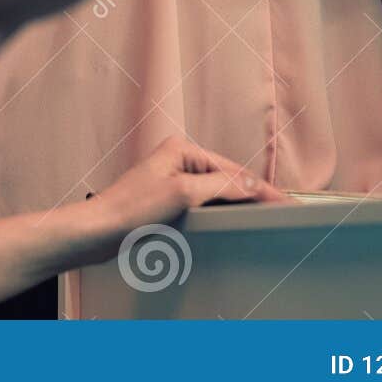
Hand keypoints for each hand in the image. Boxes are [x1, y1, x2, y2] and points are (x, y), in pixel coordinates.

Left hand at [74, 137, 284, 265]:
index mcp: (182, 150)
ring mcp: (171, 181)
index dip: (259, 187)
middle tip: (279, 210)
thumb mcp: (182, 194)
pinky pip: (202, 204)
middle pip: (226, 178)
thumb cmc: (130, 209)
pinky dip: (219, 212)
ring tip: (261, 216)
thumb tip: (253, 184)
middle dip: (251, 193)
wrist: (98, 232)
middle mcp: (177, 161)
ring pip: (215, 192)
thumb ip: (221, 186)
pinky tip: (229, 223)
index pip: (231, 169)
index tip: (283, 201)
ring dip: (236, 203)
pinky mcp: (166, 202)